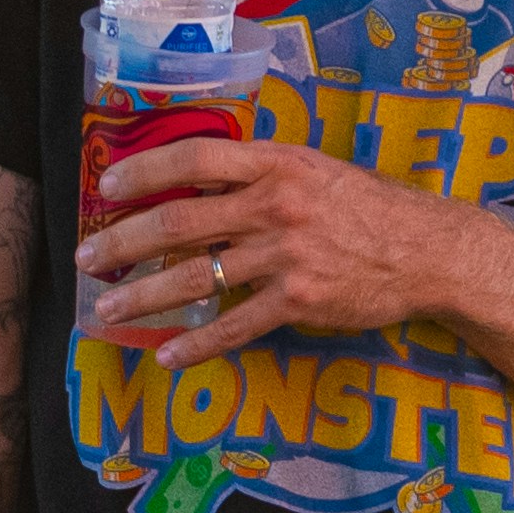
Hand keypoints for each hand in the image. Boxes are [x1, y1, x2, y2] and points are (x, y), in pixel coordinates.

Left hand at [85, 131, 461, 362]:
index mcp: (276, 163)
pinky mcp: (298, 302)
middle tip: (86, 256)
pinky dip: (196, 344)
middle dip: (123, 241)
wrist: (427, 250)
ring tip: (107, 310)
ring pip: (195, 278)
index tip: (108, 184)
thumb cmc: (368, 206)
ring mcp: (284, 256)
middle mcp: (274, 206)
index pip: (195, 157)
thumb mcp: (314, 168)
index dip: (146, 169)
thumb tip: (199, 176)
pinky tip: (168, 355)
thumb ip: (259, 171)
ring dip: (142, 297)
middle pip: (179, 222)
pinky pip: (234, 326)